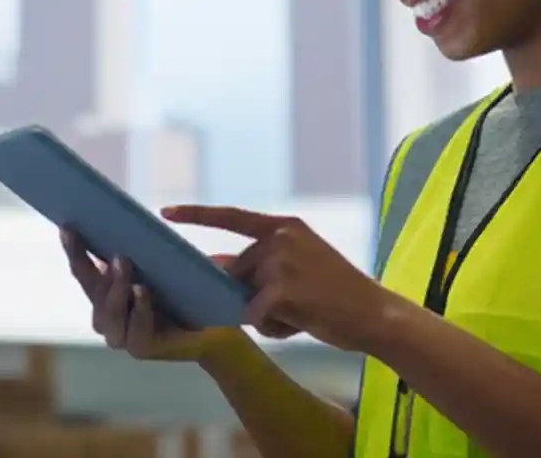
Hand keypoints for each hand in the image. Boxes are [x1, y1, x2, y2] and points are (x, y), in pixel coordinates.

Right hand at [60, 229, 244, 362]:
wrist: (214, 319)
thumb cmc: (184, 285)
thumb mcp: (159, 261)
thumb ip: (138, 248)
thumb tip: (121, 219)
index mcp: (106, 291)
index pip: (83, 271)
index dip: (74, 250)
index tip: (68, 227)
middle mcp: (108, 314)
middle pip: (91, 292)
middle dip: (92, 269)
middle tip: (111, 249)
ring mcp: (123, 334)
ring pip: (108, 316)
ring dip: (115, 290)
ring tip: (124, 265)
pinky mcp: (143, 349)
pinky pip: (135, 334)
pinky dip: (139, 312)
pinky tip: (143, 292)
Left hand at [162, 206, 390, 351]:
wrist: (375, 314)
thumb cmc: (336, 293)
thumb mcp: (299, 266)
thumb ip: (260, 263)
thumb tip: (213, 267)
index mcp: (286, 226)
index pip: (231, 217)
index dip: (196, 214)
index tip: (164, 212)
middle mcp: (281, 238)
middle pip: (237, 272)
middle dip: (255, 296)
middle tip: (297, 304)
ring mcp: (281, 263)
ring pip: (246, 298)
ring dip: (266, 314)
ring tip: (304, 311)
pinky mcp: (281, 292)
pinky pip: (256, 317)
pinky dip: (274, 328)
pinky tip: (303, 323)